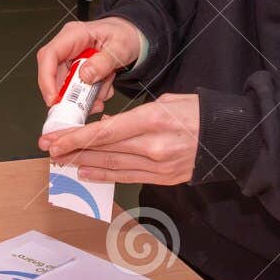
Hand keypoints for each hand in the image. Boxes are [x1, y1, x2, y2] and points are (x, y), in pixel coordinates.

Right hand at [35, 16, 142, 109]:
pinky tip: (104, 88)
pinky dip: (90, 96)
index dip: (46, 79)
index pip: (49, 55)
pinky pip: (76, 89)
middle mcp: (68, 46)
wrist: (131, 37)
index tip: (53, 99)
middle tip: (85, 106)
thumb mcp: (120, 48)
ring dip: (84, 96)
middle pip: (54, 75)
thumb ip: (103, 62)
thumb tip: (85, 76)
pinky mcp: (76, 70)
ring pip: (66, 86)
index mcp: (74, 34)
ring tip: (104, 91)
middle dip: (69, 94)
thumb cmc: (124, 35)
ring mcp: (71, 59)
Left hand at [40, 93, 199, 184]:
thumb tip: (106, 124)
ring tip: (61, 161)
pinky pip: (128, 177)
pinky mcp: (164, 178)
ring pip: (112, 166)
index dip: (75, 137)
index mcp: (152, 120)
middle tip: (48, 149)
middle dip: (72, 149)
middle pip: (103, 150)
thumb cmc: (199, 112)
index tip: (54, 139)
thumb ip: (133, 115)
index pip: (104, 132)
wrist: (230, 138)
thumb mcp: (166, 101)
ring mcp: (158, 166)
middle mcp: (153, 147)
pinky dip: (104, 175)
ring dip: (84, 163)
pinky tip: (87, 172)